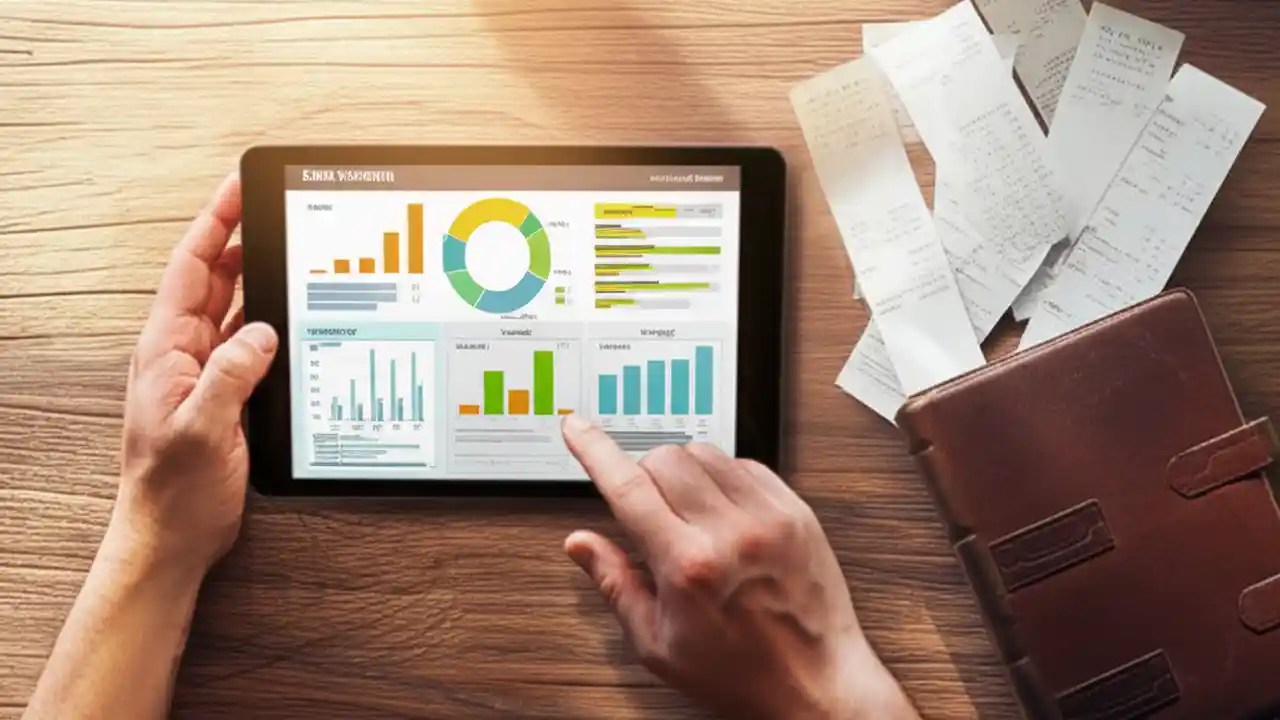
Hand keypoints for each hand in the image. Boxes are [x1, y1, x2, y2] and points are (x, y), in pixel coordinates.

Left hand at [114, 173, 276, 576]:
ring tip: (288, 249)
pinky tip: (291, 316)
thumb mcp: (202, 430)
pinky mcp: (225, 395)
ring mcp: (204, 373)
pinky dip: (270, 324)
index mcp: (166, 351)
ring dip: (258, 279)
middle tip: (271, 206)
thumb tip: (260, 332)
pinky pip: (249, 346)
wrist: (171, 538)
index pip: (192, 269)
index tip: (238, 188)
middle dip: (239, 237)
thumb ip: (229, 375)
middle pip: (213, 279)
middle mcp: (182, 355)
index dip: (215, 224)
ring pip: (234, 310)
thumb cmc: (173, 492)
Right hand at [561, 416, 917, 719]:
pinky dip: (724, 475)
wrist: (817, 684)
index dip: (595, 450)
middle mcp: (730, 532)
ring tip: (687, 513)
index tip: (577, 428)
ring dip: (683, 471)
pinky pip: (746, 463)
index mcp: (688, 566)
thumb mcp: (658, 644)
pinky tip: (722, 511)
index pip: (628, 487)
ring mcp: (768, 517)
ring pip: (705, 452)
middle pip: (664, 458)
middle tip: (646, 509)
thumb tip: (581, 544)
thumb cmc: (740, 673)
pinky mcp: (796, 511)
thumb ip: (615, 584)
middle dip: (642, 473)